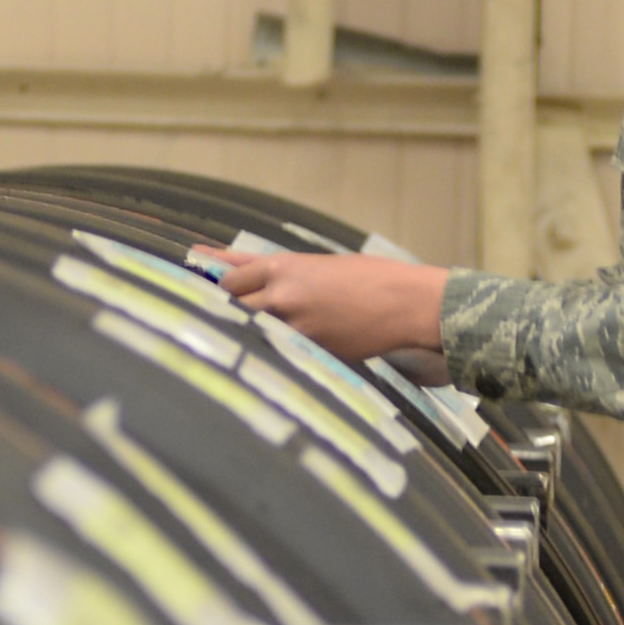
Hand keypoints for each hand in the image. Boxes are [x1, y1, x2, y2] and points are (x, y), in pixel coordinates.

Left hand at [215, 249, 447, 366]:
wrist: (404, 303)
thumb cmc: (367, 278)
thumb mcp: (317, 265)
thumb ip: (273, 269)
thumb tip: (233, 263)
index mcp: (282, 267)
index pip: (228, 279)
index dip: (221, 289)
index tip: (219, 296)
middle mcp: (280, 296)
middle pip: (230, 308)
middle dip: (227, 314)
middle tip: (225, 323)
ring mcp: (292, 327)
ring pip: (249, 334)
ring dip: (246, 337)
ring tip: (243, 344)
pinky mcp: (308, 352)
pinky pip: (275, 355)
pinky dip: (272, 355)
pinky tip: (273, 361)